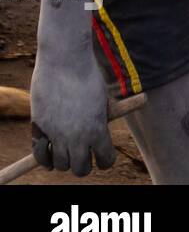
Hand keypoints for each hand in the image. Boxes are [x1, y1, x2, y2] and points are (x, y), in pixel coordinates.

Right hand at [29, 49, 116, 176]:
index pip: (105, 160)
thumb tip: (95, 137)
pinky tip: (49, 158)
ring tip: (67, 154)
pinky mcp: (39, 128)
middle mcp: (78, 137)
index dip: (105, 160)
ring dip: (64, 162)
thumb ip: (99, 120)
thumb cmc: (87, 76)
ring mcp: (57, 134)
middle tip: (83, 158)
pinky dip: (44, 159)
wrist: (65, 61)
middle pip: (80, 169)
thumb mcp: (102, 99)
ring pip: (60, 165)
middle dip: (83, 166)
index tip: (103, 157)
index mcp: (99, 130)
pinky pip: (39, 155)